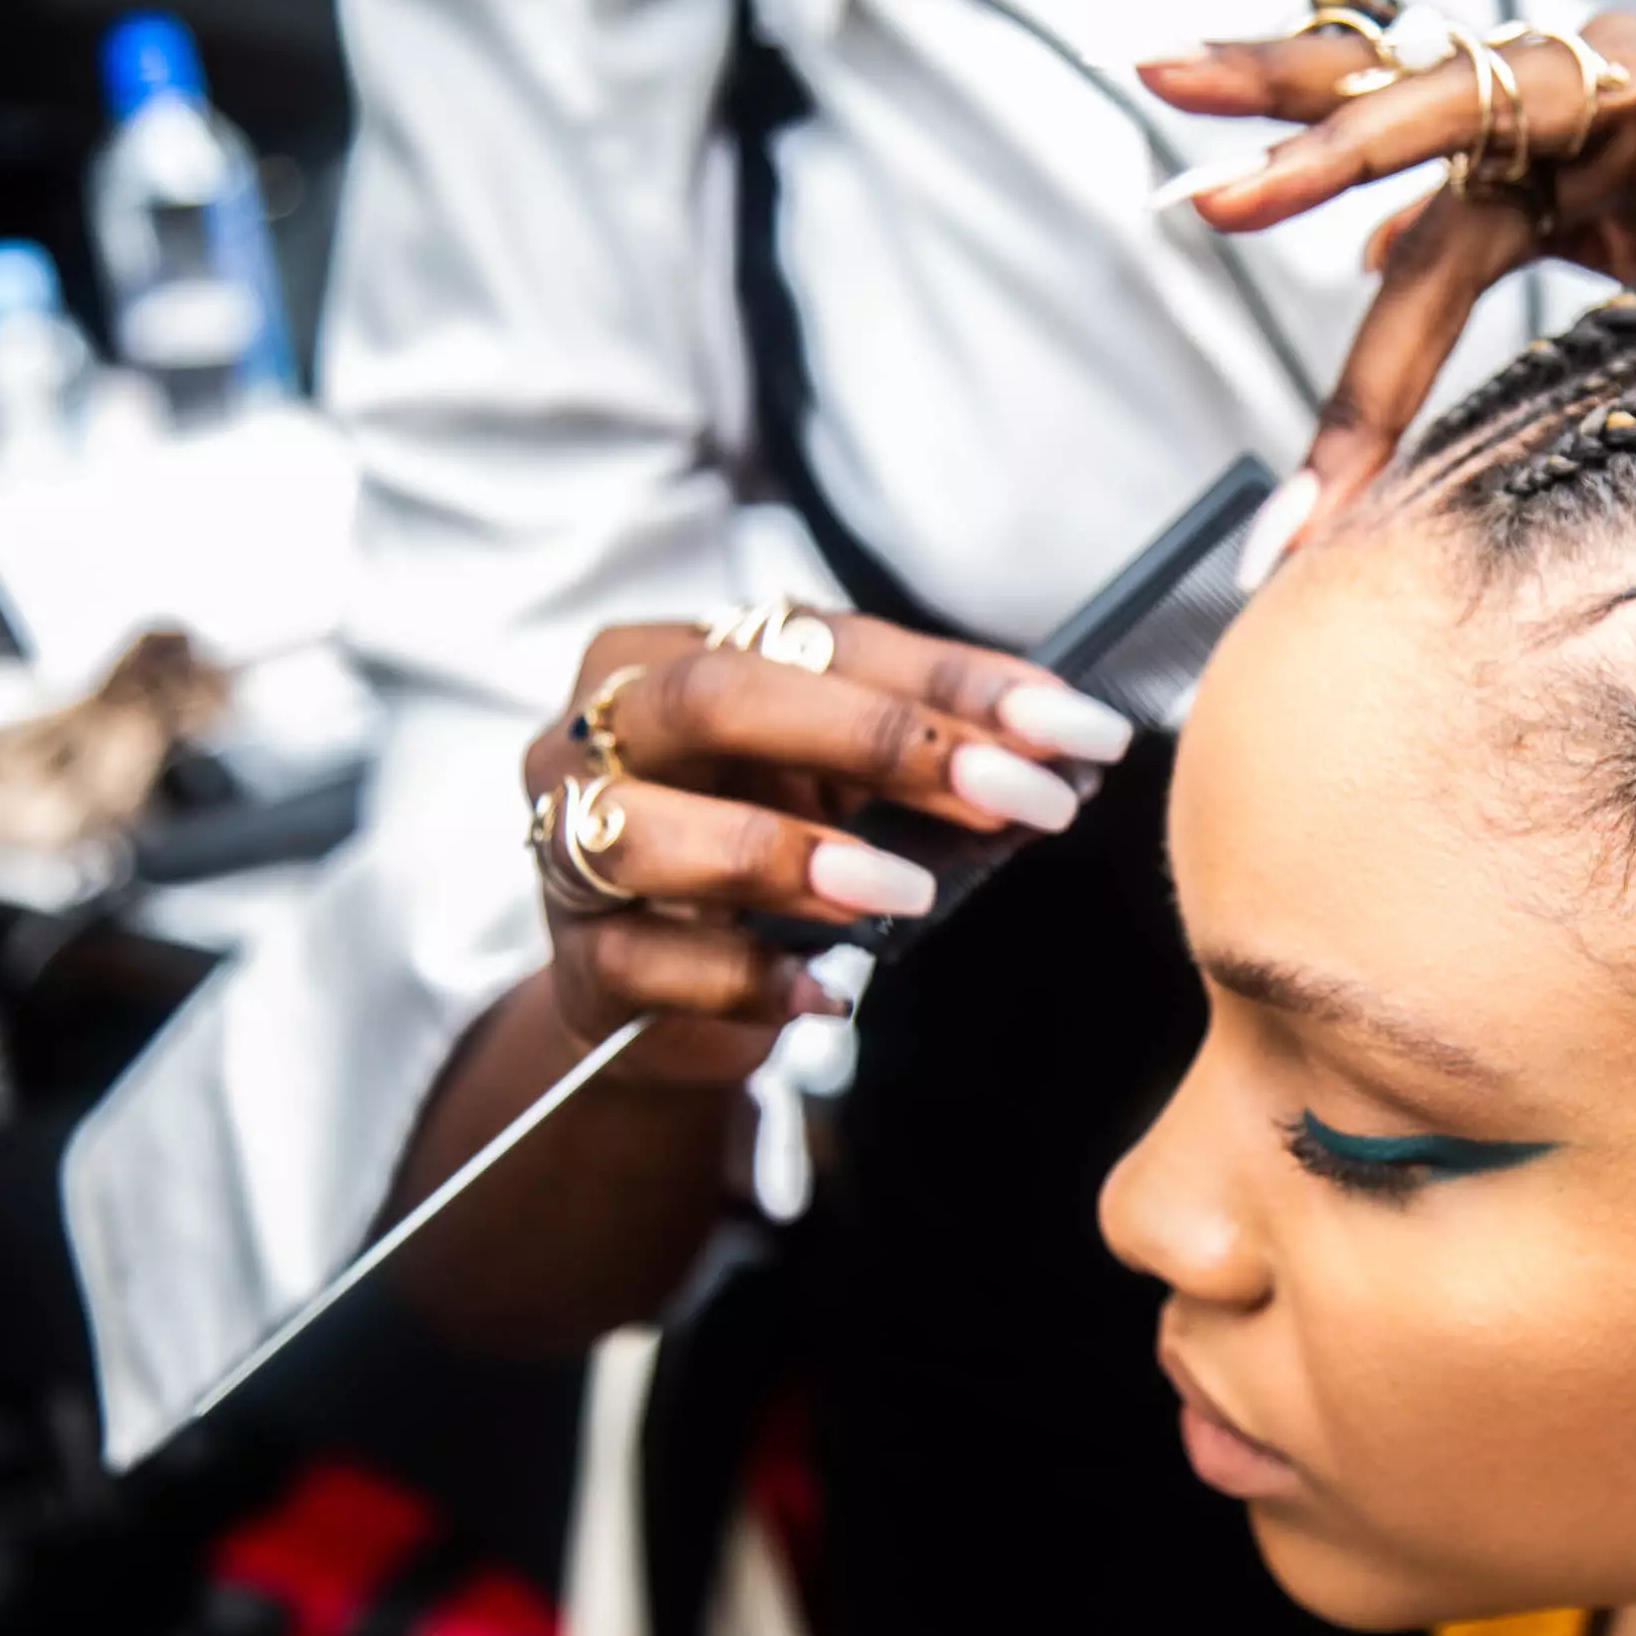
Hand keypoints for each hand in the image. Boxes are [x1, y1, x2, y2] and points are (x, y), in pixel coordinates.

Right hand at [520, 612, 1132, 1085]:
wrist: (670, 990)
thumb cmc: (766, 839)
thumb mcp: (848, 780)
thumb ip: (934, 754)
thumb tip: (1066, 755)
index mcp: (678, 649)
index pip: (820, 639)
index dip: (950, 679)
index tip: (1067, 727)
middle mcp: (603, 728)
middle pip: (720, 697)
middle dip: (880, 739)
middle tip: (1013, 795)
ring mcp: (568, 842)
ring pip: (654, 828)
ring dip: (789, 855)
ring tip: (909, 892)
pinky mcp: (578, 962)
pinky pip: (649, 964)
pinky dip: (746, 979)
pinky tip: (824, 996)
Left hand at [1138, 0, 1635, 536]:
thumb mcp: (1610, 258)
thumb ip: (1496, 255)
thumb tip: (1372, 261)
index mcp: (1529, 155)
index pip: (1385, 162)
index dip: (1288, 172)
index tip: (1183, 199)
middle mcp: (1572, 98)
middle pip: (1415, 119)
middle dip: (1300, 158)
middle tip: (1199, 199)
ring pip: (1518, 94)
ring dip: (1393, 130)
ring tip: (1282, 169)